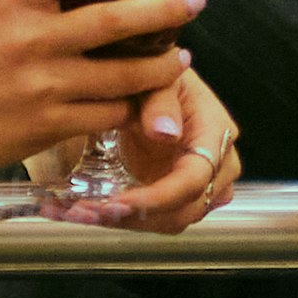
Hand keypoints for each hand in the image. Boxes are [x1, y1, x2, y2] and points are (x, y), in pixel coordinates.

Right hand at [0, 0, 198, 177]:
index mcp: (15, 2)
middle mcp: (31, 39)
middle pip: (112, 21)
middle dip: (163, 11)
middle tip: (195, 1)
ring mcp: (43, 85)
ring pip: (122, 75)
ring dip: (160, 67)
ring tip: (180, 57)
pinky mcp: (49, 125)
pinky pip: (107, 114)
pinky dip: (130, 106)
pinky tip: (144, 100)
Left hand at [64, 64, 242, 234]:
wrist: (150, 83)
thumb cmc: (156, 75)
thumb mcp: (156, 78)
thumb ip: (160, 100)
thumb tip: (166, 133)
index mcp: (216, 132)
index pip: (195, 179)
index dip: (158, 197)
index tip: (117, 202)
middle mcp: (218, 166)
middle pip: (183, 211)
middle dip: (135, 216)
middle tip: (88, 211)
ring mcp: (201, 186)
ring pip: (167, 222)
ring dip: (123, 222)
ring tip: (79, 212)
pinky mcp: (179, 197)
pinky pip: (154, 219)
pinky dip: (120, 218)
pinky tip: (84, 211)